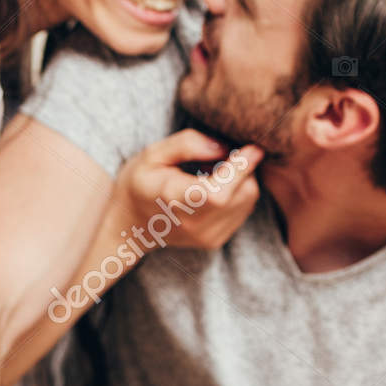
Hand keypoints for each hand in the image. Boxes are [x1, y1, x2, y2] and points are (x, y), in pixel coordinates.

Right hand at [118, 130, 262, 252]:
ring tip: (210, 173)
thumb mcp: (152, 153)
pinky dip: (237, 193)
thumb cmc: (140, 183)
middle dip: (241, 168)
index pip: (218, 192)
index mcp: (173, 201)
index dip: (241, 169)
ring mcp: (207, 237)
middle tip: (215, 158)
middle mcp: (194, 225)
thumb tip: (224, 146)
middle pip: (242, 192)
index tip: (253, 147)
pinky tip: (213, 188)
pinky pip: (243, 209)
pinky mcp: (217, 241)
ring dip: (240, 180)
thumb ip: (187, 144)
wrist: (132, 226)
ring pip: (248, 199)